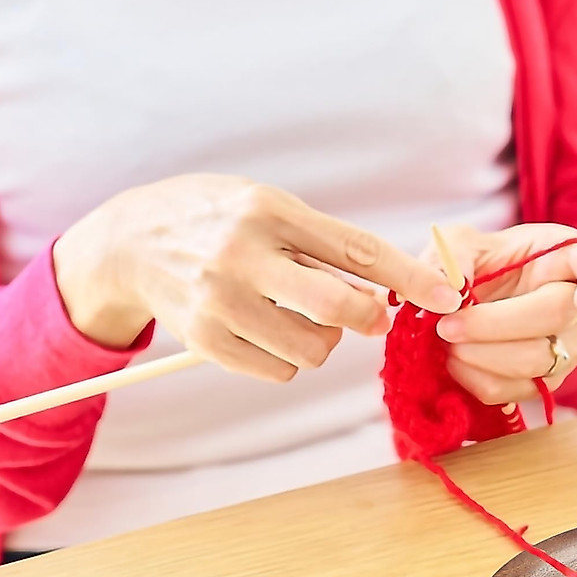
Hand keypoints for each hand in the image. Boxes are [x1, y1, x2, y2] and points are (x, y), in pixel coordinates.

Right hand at [52, 174, 460, 379]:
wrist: (128, 243)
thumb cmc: (213, 219)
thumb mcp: (263, 205)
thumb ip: (318, 242)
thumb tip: (382, 288)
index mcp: (268, 210)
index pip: (356, 250)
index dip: (409, 277)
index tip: (448, 296)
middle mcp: (243, 255)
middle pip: (336, 307)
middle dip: (367, 318)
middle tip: (369, 316)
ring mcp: (220, 303)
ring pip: (311, 349)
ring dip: (321, 339)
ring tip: (295, 313)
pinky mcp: (206, 341)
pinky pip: (278, 371)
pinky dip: (286, 357)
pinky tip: (266, 329)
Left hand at [430, 224, 576, 404]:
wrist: (473, 299)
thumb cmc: (480, 262)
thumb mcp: (460, 243)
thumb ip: (451, 257)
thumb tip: (449, 292)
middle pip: (559, 316)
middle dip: (497, 323)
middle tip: (448, 324)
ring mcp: (569, 350)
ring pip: (537, 360)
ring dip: (482, 354)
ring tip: (446, 339)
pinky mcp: (545, 383)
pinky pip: (514, 390)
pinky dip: (475, 378)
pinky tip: (455, 360)